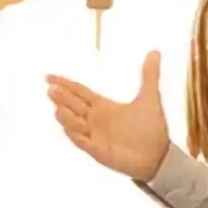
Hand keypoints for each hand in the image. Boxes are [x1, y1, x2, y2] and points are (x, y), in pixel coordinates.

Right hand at [46, 51, 170, 181]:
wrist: (159, 156)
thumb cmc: (152, 129)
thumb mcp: (149, 98)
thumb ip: (149, 75)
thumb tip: (155, 51)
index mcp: (103, 106)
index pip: (78, 92)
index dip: (64, 83)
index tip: (48, 77)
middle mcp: (95, 119)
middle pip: (72, 104)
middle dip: (61, 97)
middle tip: (51, 89)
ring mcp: (95, 135)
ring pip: (73, 123)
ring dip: (65, 116)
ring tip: (59, 108)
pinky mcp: (98, 151)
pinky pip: (82, 142)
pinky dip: (74, 135)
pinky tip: (68, 128)